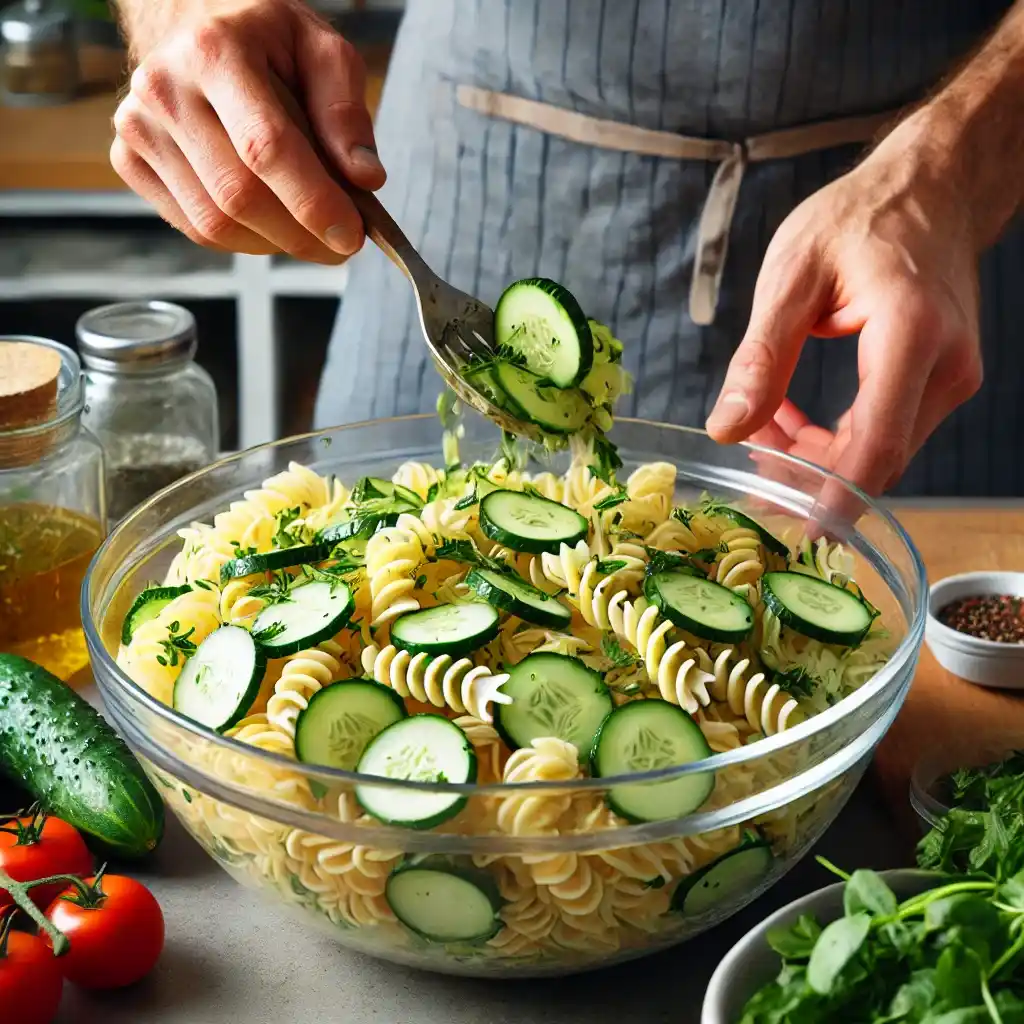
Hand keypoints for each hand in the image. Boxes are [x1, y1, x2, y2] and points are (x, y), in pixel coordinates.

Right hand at [111, 0, 384, 262]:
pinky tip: (270, 222)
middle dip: (302, 235)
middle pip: (239, 196)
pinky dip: (244, 240)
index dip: (314, 202)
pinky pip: (194, 228)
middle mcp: (165, 89)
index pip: (267, 148)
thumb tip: (366, 178)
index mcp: (215, 52)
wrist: (190, 18)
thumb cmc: (265, 39)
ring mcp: (139, 127)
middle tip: (343, 245)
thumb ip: (346, 112)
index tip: (353, 236)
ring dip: (276, 243)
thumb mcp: (320, 49)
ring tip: (311, 232)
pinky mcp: (129, 159)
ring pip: (215, 223)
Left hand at [706, 113, 982, 496]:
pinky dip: (835, 439)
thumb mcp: (790, 276)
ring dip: (816, 459)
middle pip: (873, 461)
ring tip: (762, 432)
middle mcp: (945, 368)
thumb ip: (761, 358)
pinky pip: (884, 432)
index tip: (788, 534)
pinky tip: (788, 420)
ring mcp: (950, 379)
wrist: (932, 185)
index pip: (874, 447)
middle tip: (746, 473)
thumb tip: (727, 429)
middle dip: (806, 480)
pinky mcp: (941, 382)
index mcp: (911, 336)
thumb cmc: (858, 218)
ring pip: (878, 453)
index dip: (830, 501)